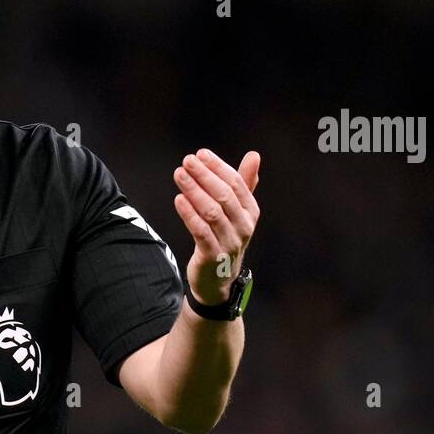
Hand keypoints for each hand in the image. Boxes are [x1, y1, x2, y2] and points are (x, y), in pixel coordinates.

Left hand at [173, 149, 260, 304]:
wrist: (218, 279)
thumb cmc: (225, 237)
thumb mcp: (237, 211)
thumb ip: (244, 183)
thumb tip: (254, 155)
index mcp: (250, 212)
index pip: (236, 183)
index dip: (218, 167)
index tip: (200, 154)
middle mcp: (243, 226)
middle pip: (224, 195)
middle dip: (204, 176)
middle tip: (187, 161)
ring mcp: (229, 242)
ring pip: (211, 212)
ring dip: (194, 191)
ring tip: (179, 175)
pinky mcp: (213, 256)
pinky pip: (200, 231)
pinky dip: (189, 214)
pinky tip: (178, 199)